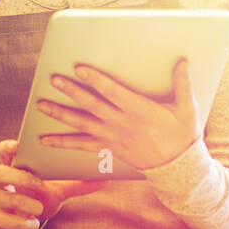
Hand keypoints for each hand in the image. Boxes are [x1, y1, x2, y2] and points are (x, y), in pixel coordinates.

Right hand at [0, 139, 106, 228]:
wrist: (25, 221)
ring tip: (38, 209)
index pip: (4, 150)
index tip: (19, 146)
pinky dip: (18, 223)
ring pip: (0, 198)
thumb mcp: (58, 189)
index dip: (8, 147)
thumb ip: (78, 183)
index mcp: (16, 166)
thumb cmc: (39, 196)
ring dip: (21, 203)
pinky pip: (1, 220)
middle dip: (17, 177)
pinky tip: (32, 224)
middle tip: (37, 182)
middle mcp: (2, 181)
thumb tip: (105, 178)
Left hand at [35, 58, 200, 171]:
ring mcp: (112, 136)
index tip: (79, 68)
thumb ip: (183, 84)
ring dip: (60, 114)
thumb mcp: (187, 108)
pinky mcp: (108, 148)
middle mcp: (121, 123)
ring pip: (81, 124)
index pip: (112, 91)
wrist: (177, 167)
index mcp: (138, 109)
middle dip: (71, 91)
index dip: (95, 79)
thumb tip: (183, 61)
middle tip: (54, 80)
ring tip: (41, 105)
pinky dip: (62, 142)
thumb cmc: (182, 134)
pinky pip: (82, 145)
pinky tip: (45, 139)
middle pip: (91, 104)